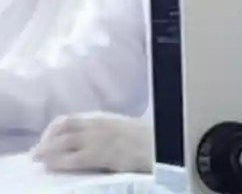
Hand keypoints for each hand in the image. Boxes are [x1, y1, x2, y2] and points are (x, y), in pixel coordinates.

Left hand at [31, 112, 152, 173]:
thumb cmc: (149, 141)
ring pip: (64, 141)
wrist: (161, 146)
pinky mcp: (100, 155)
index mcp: (105, 119)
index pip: (72, 120)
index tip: (49, 138)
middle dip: (47, 139)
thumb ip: (109, 130)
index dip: (55, 129)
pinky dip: (58, 161)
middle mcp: (99, 125)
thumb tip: (92, 137)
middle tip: (37, 151)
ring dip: (47, 149)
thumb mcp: (126, 130)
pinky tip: (50, 166)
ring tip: (37, 158)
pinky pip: (73, 158)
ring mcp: (99, 139)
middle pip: (64, 127)